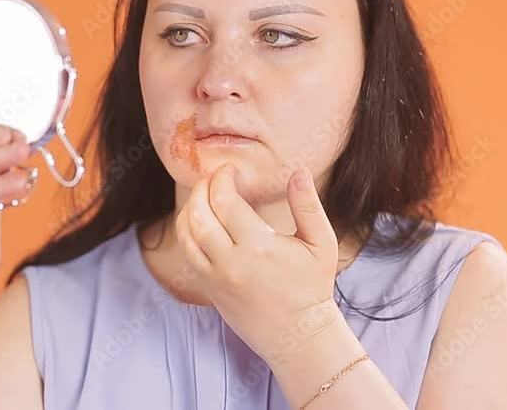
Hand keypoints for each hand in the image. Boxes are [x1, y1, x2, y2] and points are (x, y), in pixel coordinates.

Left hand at [174, 163, 344, 362]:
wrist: (297, 335)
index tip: (231, 170)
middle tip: (214, 178)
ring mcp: (216, 277)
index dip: (223, 178)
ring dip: (190, 207)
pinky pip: (187, 253)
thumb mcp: (321, 244)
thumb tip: (299, 172)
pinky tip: (201, 218)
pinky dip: (187, 230)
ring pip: (185, 233)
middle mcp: (231, 262)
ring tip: (204, 194)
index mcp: (259, 247)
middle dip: (202, 188)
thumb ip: (308, 206)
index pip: (225, 201)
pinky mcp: (209, 288)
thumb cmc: (312, 287)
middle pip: (199, 213)